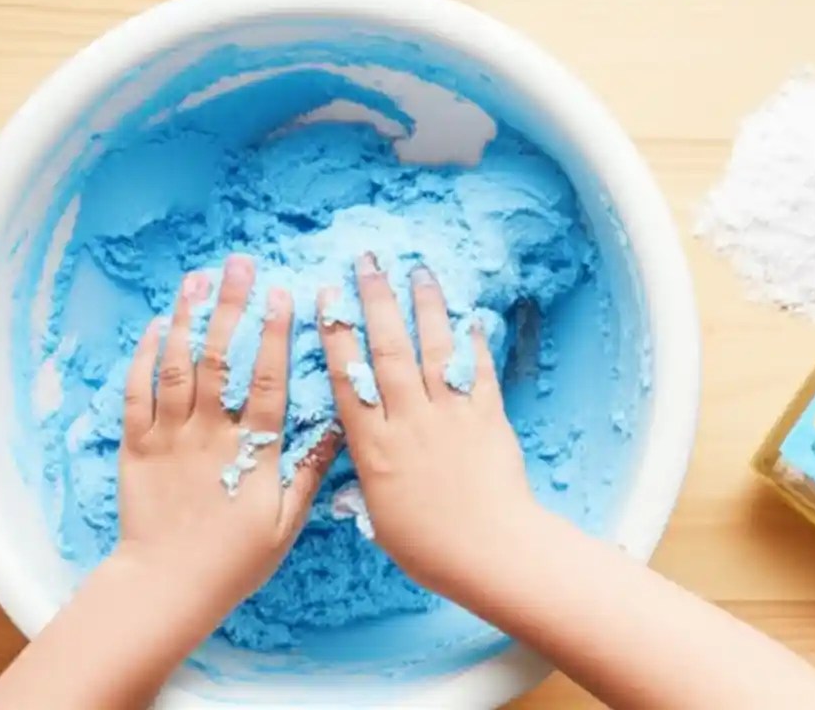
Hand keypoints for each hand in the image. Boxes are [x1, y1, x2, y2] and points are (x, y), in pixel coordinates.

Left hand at [116, 255, 336, 625]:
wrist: (166, 586)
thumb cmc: (233, 560)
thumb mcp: (286, 523)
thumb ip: (308, 472)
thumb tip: (339, 428)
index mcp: (251, 450)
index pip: (267, 379)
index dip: (274, 333)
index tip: (281, 294)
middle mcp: (209, 434)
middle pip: (221, 358)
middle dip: (230, 306)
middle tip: (238, 265)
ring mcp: (170, 437)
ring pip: (178, 366)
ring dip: (189, 318)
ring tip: (198, 279)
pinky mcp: (137, 447)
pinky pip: (137, 393)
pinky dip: (145, 357)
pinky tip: (158, 326)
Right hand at [318, 255, 537, 594]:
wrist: (489, 552)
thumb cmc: (429, 548)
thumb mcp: (381, 519)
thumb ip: (368, 483)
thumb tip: (356, 471)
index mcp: (374, 447)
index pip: (347, 379)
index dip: (335, 334)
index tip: (325, 297)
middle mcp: (409, 421)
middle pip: (387, 349)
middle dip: (376, 300)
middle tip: (368, 261)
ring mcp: (449, 415)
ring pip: (432, 349)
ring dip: (425, 306)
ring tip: (419, 271)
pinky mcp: (487, 418)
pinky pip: (477, 371)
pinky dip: (473, 342)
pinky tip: (469, 315)